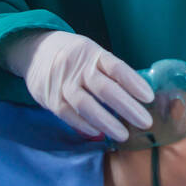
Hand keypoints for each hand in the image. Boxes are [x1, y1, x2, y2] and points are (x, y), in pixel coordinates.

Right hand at [2, 30, 154, 141]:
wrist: (36, 51)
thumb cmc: (74, 56)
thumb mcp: (92, 53)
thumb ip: (109, 71)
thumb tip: (136, 95)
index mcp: (93, 53)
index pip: (116, 67)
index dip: (134, 82)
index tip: (149, 97)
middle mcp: (78, 67)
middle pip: (105, 89)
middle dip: (127, 107)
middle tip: (145, 122)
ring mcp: (63, 83)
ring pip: (86, 104)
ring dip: (107, 121)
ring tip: (123, 134)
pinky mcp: (50, 98)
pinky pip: (68, 114)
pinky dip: (84, 124)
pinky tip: (98, 133)